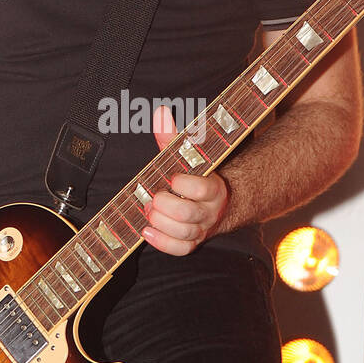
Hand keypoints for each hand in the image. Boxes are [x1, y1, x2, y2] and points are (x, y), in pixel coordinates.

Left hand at [141, 105, 229, 256]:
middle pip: (189, 214)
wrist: (217, 202)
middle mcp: (210, 210)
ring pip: (184, 233)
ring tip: (149, 212)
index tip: (172, 178)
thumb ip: (172, 137)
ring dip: (161, 223)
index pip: (203, 189)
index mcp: (213, 187)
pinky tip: (146, 232)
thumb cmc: (194, 175)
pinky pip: (181, 250)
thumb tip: (160, 112)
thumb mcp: (185, 156)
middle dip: (166, 206)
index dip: (185, 185)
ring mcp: (202, 228)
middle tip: (154, 198)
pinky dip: (162, 243)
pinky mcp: (193, 242)